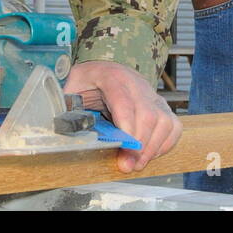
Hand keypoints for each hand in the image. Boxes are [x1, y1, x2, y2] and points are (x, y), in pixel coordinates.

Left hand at [64, 60, 181, 172]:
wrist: (105, 66)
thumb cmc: (88, 80)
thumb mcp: (72, 85)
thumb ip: (66, 103)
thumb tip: (58, 126)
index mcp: (112, 77)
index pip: (123, 101)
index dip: (127, 126)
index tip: (124, 148)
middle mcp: (137, 85)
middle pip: (147, 114)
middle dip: (140, 145)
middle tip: (127, 166)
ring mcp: (152, 95)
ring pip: (164, 121)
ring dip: (153, 147)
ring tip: (137, 164)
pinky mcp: (162, 106)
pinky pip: (173, 126)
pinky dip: (165, 144)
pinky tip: (150, 154)